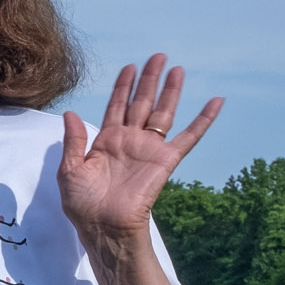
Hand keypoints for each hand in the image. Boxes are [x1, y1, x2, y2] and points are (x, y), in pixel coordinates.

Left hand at [59, 54, 221, 248]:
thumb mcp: (69, 170)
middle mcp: (129, 142)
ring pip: (163, 113)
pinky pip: (189, 137)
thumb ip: (73, 141)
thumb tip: (70, 113)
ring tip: (177, 68)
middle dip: (149, 80)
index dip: (123, 87)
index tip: (129, 67)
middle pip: (142, 103)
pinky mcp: (165, 161)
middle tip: (158, 56)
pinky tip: (216, 102)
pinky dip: (203, 119)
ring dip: (170, 91)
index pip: (117, 107)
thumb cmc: (83, 204)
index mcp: (106, 142)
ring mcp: (149, 149)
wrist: (103, 227)